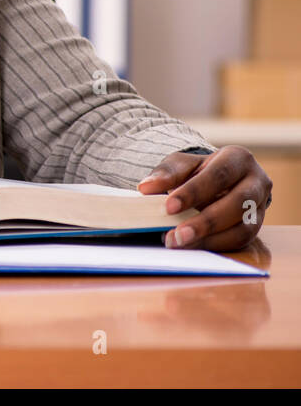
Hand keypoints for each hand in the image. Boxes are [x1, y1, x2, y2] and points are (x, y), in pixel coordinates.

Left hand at [137, 146, 271, 251]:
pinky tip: (192, 247)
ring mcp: (260, 207)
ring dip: (210, 239)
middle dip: (205, 222)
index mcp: (238, 158)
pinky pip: (241, 241)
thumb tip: (146, 187)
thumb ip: (166, 173)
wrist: (215, 182)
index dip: (194, 192)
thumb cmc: (197, 171)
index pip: (218, 175)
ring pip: (243, 227)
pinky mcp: (256, 227)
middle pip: (237, 204)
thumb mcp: (181, 165)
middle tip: (177, 234)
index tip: (169, 207)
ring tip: (180, 243)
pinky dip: (215, 245)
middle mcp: (257, 182)